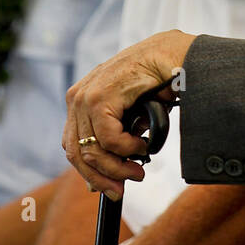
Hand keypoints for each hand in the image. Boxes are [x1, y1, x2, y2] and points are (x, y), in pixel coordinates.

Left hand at [62, 30, 195, 199]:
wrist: (171, 56)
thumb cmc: (154, 80)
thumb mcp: (129, 114)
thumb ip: (117, 135)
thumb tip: (115, 165)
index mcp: (81, 100)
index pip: (73, 145)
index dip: (89, 172)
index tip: (109, 186)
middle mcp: (77, 97)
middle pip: (76, 152)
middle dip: (101, 177)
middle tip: (122, 188)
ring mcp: (85, 96)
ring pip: (91, 150)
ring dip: (117, 167)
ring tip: (138, 169)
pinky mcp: (100, 97)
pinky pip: (108, 139)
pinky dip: (126, 149)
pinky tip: (141, 146)